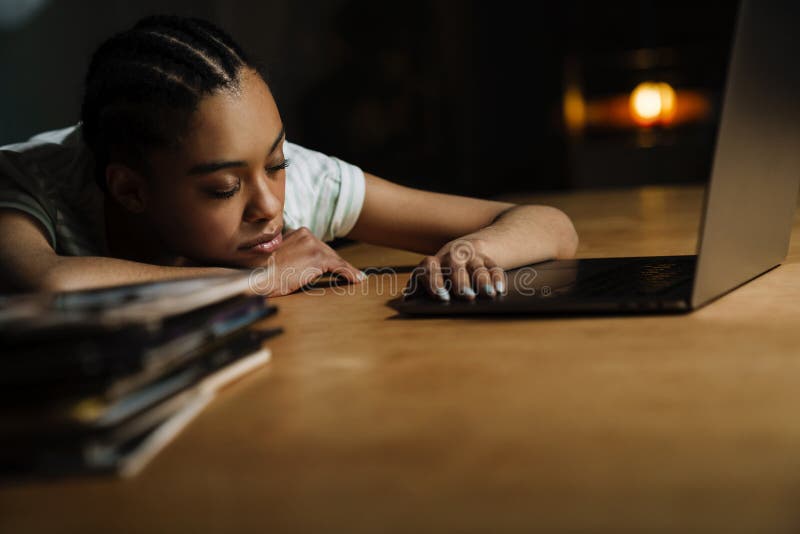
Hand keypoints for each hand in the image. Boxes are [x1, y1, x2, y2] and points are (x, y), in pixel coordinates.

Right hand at [250, 227, 364, 295]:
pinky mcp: (318, 259)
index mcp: (297, 233)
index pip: (317, 246)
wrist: (258, 275)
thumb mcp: (278, 257)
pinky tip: (357, 279)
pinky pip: (339, 266)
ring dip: (345, 269)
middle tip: (350, 274)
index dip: (327, 258)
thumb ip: (291, 254)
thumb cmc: (262, 271)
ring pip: (334, 259)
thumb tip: (299, 264)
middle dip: (336, 264)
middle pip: (328, 252)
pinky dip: (349, 273)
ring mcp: (313, 246)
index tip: (335, 265)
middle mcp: (307, 235)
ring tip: (355, 277)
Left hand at [404, 238, 506, 300]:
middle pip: (455, 265)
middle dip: (460, 281)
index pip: (429, 266)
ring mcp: (470, 256)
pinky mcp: (486, 258)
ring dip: (482, 280)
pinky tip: (500, 290)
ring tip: (489, 295)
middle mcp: (451, 256)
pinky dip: (497, 277)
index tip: (442, 297)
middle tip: (467, 296)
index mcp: (434, 262)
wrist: (465, 249)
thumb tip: (407, 299)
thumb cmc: (441, 273)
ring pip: (476, 265)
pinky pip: (493, 266)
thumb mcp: (429, 277)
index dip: (434, 281)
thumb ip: (418, 287)